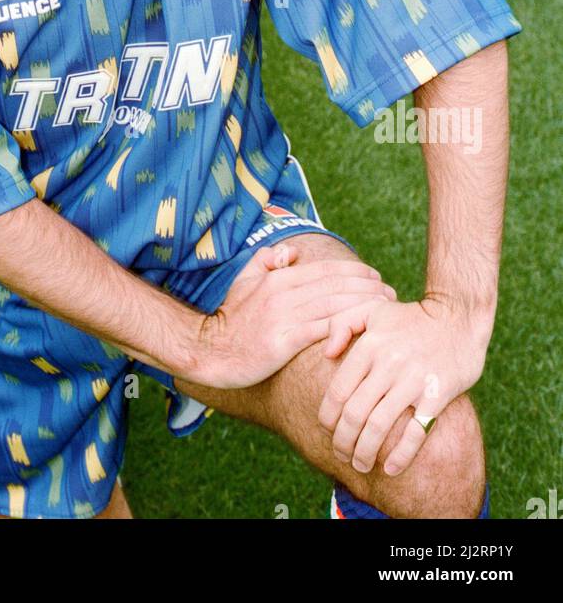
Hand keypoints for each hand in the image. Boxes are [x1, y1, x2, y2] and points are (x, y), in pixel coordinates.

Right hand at [193, 243, 397, 389]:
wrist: (211, 350)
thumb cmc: (230, 318)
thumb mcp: (244, 281)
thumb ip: (266, 262)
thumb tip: (290, 253)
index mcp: (278, 278)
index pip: (325, 270)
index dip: (354, 272)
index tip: (376, 277)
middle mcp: (284, 293)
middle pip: (335, 284)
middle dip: (367, 286)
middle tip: (390, 292)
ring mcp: (284, 317)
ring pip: (334, 304)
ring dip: (364, 304)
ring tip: (386, 308)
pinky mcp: (284, 342)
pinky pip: (324, 329)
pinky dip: (347, 326)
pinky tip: (365, 330)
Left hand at [317, 295, 488, 476]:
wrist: (459, 316)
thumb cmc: (411, 316)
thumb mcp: (372, 308)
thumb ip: (341, 323)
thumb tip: (326, 354)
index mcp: (369, 346)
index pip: (338, 391)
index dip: (328, 417)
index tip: (326, 430)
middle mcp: (388, 364)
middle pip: (355, 414)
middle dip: (343, 441)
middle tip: (340, 455)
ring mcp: (414, 380)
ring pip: (379, 426)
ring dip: (364, 452)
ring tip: (360, 464)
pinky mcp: (438, 394)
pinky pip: (416, 432)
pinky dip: (401, 455)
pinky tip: (391, 469)